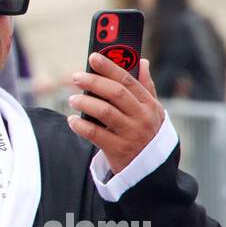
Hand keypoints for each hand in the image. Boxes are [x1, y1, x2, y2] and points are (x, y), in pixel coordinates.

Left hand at [67, 53, 165, 173]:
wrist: (151, 169)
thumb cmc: (147, 133)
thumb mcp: (153, 111)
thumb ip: (146, 87)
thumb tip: (143, 62)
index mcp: (149, 104)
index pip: (128, 80)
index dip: (109, 67)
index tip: (93, 57)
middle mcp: (142, 118)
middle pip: (115, 93)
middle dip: (93, 82)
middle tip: (76, 77)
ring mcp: (131, 134)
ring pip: (104, 111)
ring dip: (85, 102)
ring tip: (72, 100)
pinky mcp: (119, 150)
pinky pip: (95, 134)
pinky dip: (81, 126)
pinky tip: (72, 120)